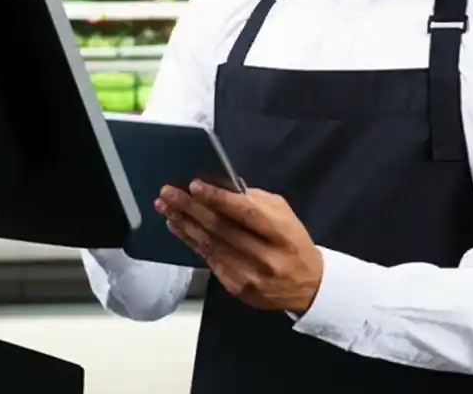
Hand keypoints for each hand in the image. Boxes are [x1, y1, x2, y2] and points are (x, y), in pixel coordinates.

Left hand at [156, 181, 322, 312]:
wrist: (307, 286)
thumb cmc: (292, 242)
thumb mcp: (284, 216)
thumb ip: (255, 201)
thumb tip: (221, 188)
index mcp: (282, 235)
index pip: (247, 214)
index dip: (219, 199)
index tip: (194, 185)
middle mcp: (266, 257)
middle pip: (222, 229)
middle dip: (191, 208)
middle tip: (168, 192)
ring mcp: (249, 276)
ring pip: (210, 245)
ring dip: (184, 224)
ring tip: (165, 207)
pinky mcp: (236, 288)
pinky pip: (208, 259)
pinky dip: (190, 241)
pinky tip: (177, 226)